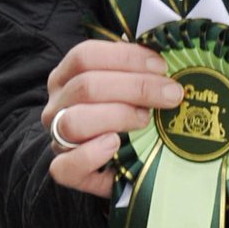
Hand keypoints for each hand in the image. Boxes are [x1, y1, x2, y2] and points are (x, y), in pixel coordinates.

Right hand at [42, 40, 183, 197]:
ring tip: (145, 120)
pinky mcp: (65, 171)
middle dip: (136, 88)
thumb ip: (140, 71)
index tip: (161, 67)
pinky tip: (115, 145)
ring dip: (117, 117)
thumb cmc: (129, 114)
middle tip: (171, 95)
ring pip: (74, 122)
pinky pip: (65, 167)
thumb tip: (167, 56)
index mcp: (67, 76)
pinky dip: (91, 155)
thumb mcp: (130, 87)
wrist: (123, 161)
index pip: (84, 56)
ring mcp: (57, 138)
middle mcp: (57, 105)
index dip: (125, 58)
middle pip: (85, 87)